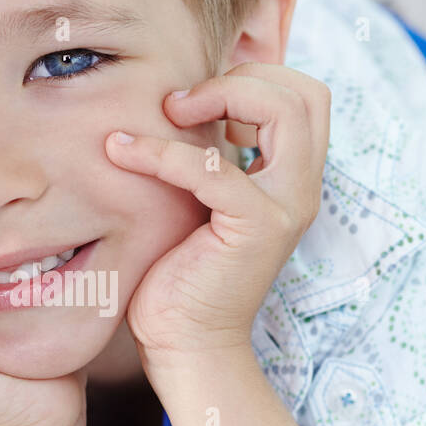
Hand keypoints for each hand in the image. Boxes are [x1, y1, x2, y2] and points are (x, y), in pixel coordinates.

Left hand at [103, 63, 330, 368]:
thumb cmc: (179, 275)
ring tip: (163, 114)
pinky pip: (211, 168)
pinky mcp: (256, 229)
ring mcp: (285, 208)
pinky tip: (121, 151)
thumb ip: (206, 158)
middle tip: (181, 103)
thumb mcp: (197, 202)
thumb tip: (172, 102)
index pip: (304, 95)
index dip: (253, 79)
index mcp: (292, 179)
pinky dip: (162, 152)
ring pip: (281, 111)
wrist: (185, 346)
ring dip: (215, 96)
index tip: (193, 103)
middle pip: (304, 93)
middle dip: (241, 79)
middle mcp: (300, 189)